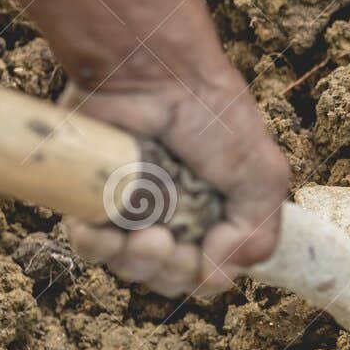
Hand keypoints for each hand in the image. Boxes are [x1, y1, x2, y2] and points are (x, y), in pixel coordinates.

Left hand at [62, 22, 290, 298]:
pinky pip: (87, 244)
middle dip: (170, 272)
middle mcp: (174, 214)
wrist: (154, 72)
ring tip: (145, 235)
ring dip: (137, 262)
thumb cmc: (212, 116)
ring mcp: (130, 207)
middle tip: (168, 243)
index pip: (207, 272)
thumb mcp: (262, 177)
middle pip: (167, 277)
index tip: (206, 259)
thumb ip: (257, 233)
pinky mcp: (90, 195)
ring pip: (127, 266)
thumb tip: (219, 278)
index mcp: (216, 213)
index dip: (204, 278)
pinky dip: (95, 247)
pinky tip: (106, 231)